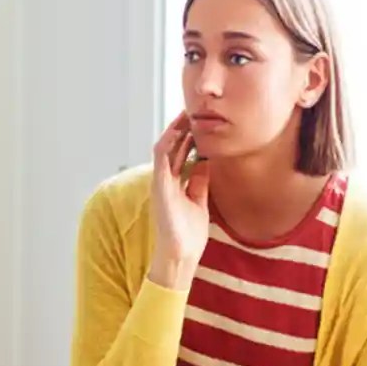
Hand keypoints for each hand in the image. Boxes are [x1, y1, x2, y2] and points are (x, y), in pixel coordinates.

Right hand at [149, 111, 210, 290]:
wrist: (181, 254)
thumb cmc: (188, 234)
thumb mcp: (199, 200)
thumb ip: (200, 181)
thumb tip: (207, 162)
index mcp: (174, 184)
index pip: (180, 154)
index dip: (189, 137)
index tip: (201, 123)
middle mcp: (165, 180)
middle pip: (172, 147)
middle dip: (182, 128)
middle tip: (195, 111)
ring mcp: (160, 182)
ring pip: (165, 147)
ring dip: (175, 130)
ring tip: (187, 115)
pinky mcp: (159, 186)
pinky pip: (161, 158)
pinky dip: (169, 142)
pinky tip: (178, 130)